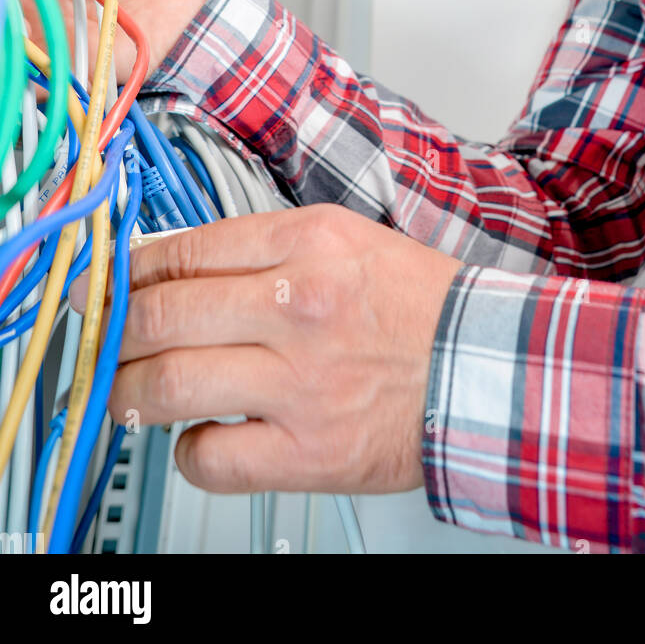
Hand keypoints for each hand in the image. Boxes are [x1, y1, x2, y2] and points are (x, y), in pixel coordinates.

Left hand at [71, 205, 462, 495]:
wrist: (484, 366)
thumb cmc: (420, 305)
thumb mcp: (345, 240)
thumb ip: (264, 248)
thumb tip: (180, 266)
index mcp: (308, 242)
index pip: (183, 250)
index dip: (130, 272)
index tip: (114, 285)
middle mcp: (297, 305)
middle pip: (161, 314)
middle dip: (115, 330)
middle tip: (108, 339)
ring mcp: (298, 381)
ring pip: (168, 384)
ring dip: (130, 390)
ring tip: (130, 391)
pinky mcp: (306, 450)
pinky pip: (211, 456)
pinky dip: (188, 449)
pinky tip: (198, 436)